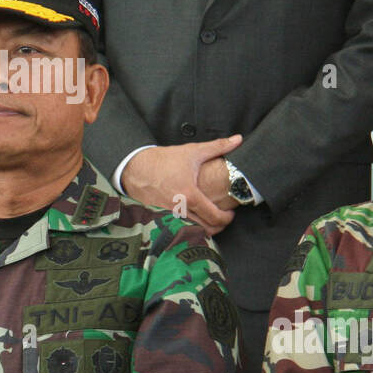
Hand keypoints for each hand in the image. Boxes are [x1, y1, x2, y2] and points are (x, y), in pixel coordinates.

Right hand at [121, 136, 242, 234]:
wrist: (134, 167)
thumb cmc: (164, 159)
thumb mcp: (192, 152)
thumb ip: (218, 146)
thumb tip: (238, 139)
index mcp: (190, 195)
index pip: (215, 217)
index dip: (227, 218)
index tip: (230, 214)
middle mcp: (179, 209)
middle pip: (206, 230)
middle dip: (218, 227)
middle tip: (221, 219)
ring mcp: (167, 217)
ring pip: (192, 233)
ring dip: (204, 229)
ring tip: (208, 220)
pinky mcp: (158, 220)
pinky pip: (178, 230)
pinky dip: (188, 229)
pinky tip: (192, 220)